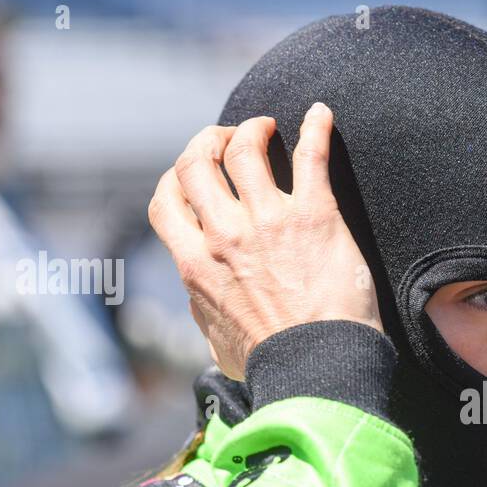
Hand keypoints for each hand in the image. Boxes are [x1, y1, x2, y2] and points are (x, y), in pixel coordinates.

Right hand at [148, 103, 380, 379]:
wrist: (318, 371)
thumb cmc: (271, 367)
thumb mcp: (218, 346)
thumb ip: (204, 315)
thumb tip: (200, 305)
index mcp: (195, 263)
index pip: (166, 200)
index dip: (176, 178)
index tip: (194, 173)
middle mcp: (224, 235)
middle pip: (197, 161)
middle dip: (208, 140)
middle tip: (229, 138)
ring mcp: (269, 221)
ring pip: (245, 147)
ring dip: (253, 128)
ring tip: (268, 127)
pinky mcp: (315, 215)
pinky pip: (311, 154)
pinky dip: (316, 127)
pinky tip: (320, 115)